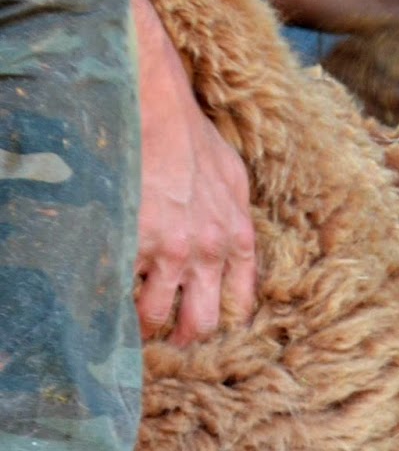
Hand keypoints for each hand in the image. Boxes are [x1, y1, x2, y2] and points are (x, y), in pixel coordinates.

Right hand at [133, 0, 256, 344]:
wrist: (158, 111)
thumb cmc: (193, 139)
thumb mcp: (234, 179)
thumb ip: (237, 217)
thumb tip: (236, 245)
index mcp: (237, 239)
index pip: (238, 304)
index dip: (222, 323)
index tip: (206, 328)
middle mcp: (207, 253)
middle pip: (200, 324)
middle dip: (183, 338)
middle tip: (167, 340)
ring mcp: (168, 252)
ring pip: (155, 317)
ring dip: (142, 323)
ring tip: (130, 321)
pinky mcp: (132, 244)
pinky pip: (121, 291)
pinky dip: (114, 299)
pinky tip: (108, 295)